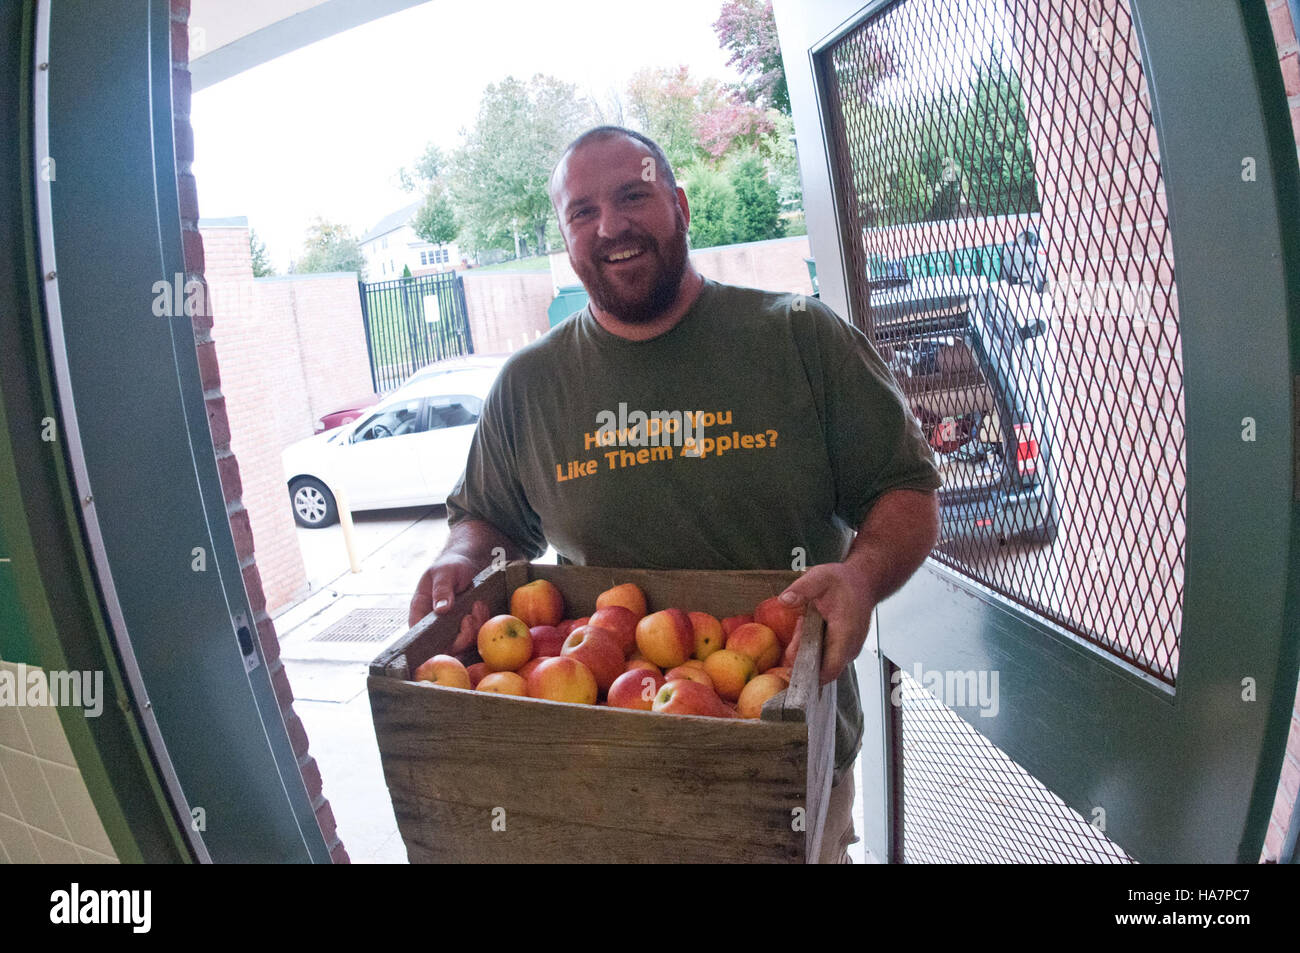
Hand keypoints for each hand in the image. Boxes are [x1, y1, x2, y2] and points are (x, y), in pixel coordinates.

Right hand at [408, 554, 491, 654]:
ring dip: (474, 627)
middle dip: (462, 635)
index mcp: (420, 610)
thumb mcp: (444, 572)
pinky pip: (474, 634)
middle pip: (444, 646)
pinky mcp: (464, 627)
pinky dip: (481, 622)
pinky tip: (481, 606)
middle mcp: (433, 623)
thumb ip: (441, 590)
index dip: (434, 642)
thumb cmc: (450, 565)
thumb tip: (440, 610)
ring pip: (462, 642)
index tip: (452, 634)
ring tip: (478, 605)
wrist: (467, 563)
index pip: (419, 635)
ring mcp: (449, 627)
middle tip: (469, 616)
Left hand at [776, 561, 878, 685]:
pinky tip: (808, 627)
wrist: (862, 582)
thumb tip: (785, 600)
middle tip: (798, 627)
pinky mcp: (843, 649)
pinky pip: (824, 657)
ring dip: (805, 649)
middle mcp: (849, 648)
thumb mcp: (820, 577)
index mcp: (846, 634)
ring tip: (804, 623)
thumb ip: (802, 589)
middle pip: (821, 669)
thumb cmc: (844, 582)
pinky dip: (810, 646)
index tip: (792, 657)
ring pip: (821, 664)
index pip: (830, 670)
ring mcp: (847, 651)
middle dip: (801, 654)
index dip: (808, 671)